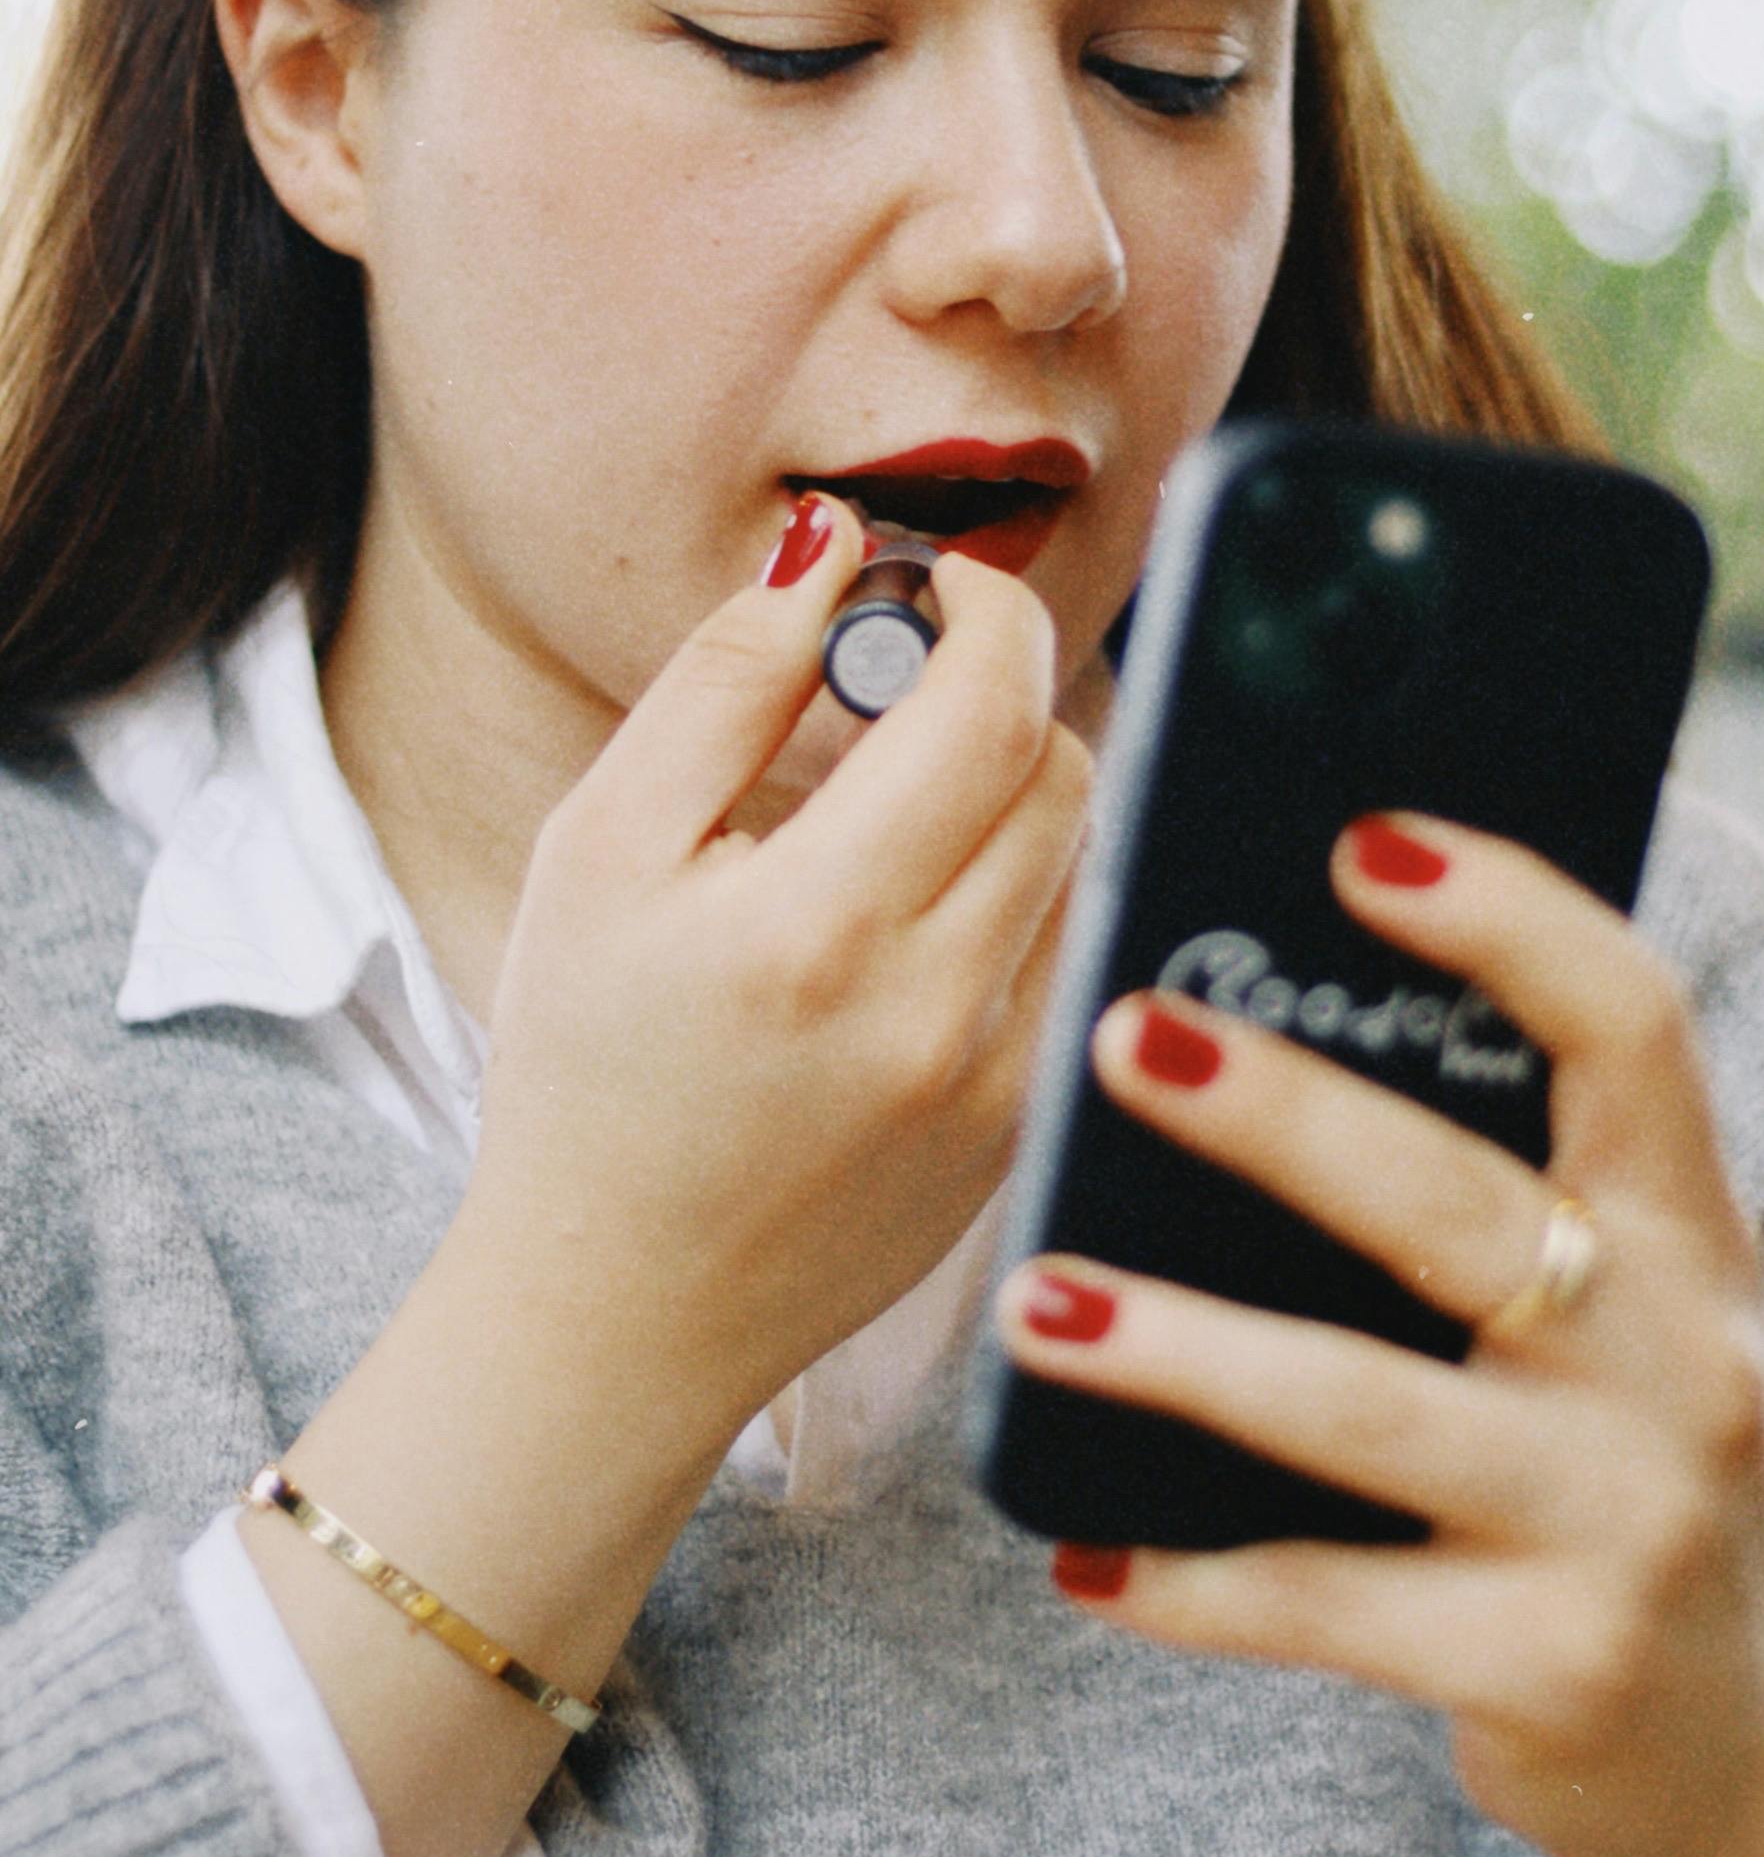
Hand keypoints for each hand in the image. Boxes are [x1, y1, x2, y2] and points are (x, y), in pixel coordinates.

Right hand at [468, 496, 1092, 1446]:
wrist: (618, 1310)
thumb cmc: (586, 1065)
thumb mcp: (600, 847)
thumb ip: (723, 680)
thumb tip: (833, 546)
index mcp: (819, 927)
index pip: (994, 705)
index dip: (987, 611)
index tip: (935, 589)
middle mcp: (937, 1010)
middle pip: (1063, 764)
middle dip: (998, 692)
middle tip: (898, 696)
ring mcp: (1000, 1082)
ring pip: (1084, 851)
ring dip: (1013, 793)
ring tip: (895, 817)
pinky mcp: (1027, 1128)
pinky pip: (1073, 949)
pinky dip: (1020, 896)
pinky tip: (916, 920)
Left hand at [995, 815, 1763, 1856]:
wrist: (1729, 1730)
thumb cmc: (1607, 1439)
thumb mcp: (1609, 1294)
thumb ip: (1483, 1170)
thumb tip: (1236, 1002)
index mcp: (1685, 1223)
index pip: (1631, 1026)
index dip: (1509, 920)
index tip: (1359, 840)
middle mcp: (1675, 1357)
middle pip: (1457, 1206)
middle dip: (1281, 1115)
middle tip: (1121, 1033)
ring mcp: (1617, 1520)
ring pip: (1363, 1408)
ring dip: (1181, 1348)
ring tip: (1035, 1299)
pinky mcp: (1545, 1666)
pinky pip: (1328, 1608)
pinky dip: (1190, 1579)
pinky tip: (1081, 1549)